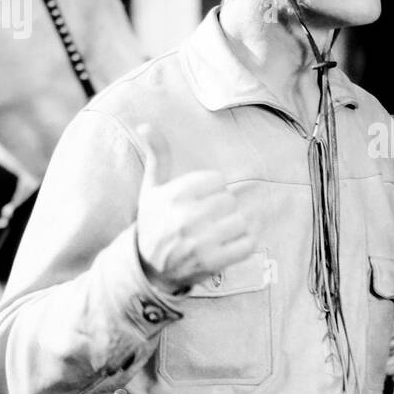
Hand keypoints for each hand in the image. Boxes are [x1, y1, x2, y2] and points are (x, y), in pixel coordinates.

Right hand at [134, 123, 254, 293]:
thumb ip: (157, 155)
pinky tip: (226, 246)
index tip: (197, 202)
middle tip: (207, 220)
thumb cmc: (153, 222)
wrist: (146, 268)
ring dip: (233, 227)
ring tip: (216, 234)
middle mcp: (185, 218)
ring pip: (241, 221)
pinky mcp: (212, 262)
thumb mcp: (151, 188)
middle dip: (222, 209)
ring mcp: (200, 242)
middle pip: (230, 200)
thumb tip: (146, 124)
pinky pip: (248, 244)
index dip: (210, 191)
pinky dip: (242, 245)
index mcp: (174, 196)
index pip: (217, 181)